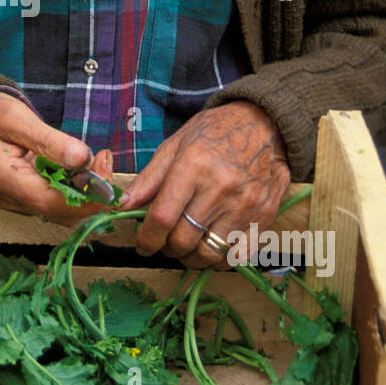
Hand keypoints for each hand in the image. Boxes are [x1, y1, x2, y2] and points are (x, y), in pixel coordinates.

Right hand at [0, 89, 114, 226]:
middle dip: (91, 194)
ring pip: (58, 211)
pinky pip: (53, 203)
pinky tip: (85, 169)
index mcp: (1, 176)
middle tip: (106, 161)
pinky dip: (74, 191)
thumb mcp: (16, 117)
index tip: (110, 187)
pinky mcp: (22, 198)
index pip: (48, 201)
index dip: (83, 199)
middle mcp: (6, 196)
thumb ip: (49, 140)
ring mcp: (13, 201)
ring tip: (100, 161)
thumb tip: (82, 158)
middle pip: (57, 211)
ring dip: (85, 194)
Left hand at [118, 101, 290, 268]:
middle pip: (183, 239)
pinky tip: (212, 248)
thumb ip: (149, 179)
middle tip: (165, 242)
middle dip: (167, 248)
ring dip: (191, 258)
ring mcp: (245, 205)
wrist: (264, 123)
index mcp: (193, 166)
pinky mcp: (264, 216)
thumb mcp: (175, 145)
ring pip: (209, 253)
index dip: (147, 238)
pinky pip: (238, 256)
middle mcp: (220, 188)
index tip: (142, 245)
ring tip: (186, 247)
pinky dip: (220, 261)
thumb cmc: (214, 132)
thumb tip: (121, 206)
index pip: (162, 217)